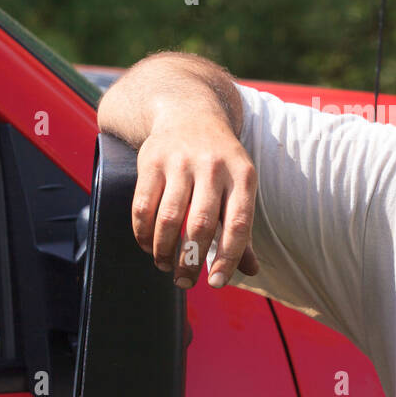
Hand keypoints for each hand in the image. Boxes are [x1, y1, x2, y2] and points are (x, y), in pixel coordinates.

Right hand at [131, 116, 259, 289]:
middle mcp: (213, 166)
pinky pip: (143, 205)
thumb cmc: (219, 162)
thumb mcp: (238, 186)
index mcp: (243, 175)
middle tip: (185, 283)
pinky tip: (148, 246)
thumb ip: (242, 229)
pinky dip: (143, 233)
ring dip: (164, 250)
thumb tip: (252, 271)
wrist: (188, 112)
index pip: (238, 223)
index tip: (216, 284)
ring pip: (170, 217)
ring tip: (166, 266)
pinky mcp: (151, 160)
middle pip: (201, 223)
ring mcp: (181, 161)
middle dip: (191, 260)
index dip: (228, 257)